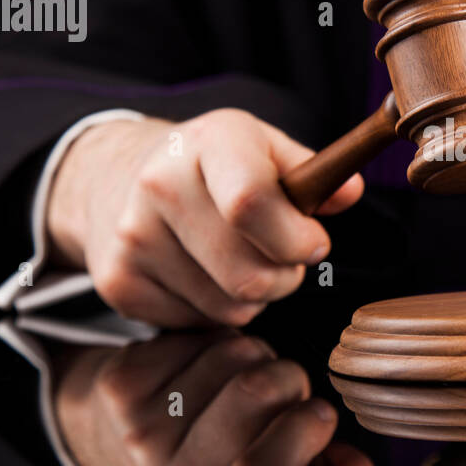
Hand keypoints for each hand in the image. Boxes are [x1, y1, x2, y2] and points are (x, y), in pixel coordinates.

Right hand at [46, 108, 362, 326]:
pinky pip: (195, 323)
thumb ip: (312, 172)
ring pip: (228, 306)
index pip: (252, 202)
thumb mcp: (264, 149)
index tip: (315, 244)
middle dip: (284, 277)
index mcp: (210, 142)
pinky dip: (212, 310)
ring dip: (252, 297)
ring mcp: (132, 236)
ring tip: (240, 263)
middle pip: (248, 273)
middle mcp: (160, 184)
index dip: (296, 238)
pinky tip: (202, 275)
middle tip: (281, 258)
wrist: (122, 178)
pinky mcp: (116, 280)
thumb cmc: (215, 167)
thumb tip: (349, 192)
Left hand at [53, 331, 374, 465]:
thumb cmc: (232, 454)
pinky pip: (197, 337)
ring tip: (242, 375)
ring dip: (252, 353)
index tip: (321, 412)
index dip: (300, 435)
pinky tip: (205, 364)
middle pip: (253, 397)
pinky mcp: (121, 388)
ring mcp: (141, 435)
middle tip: (284, 386)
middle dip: (287, 378)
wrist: (144, 440)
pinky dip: (214, 339)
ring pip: (230, 356)